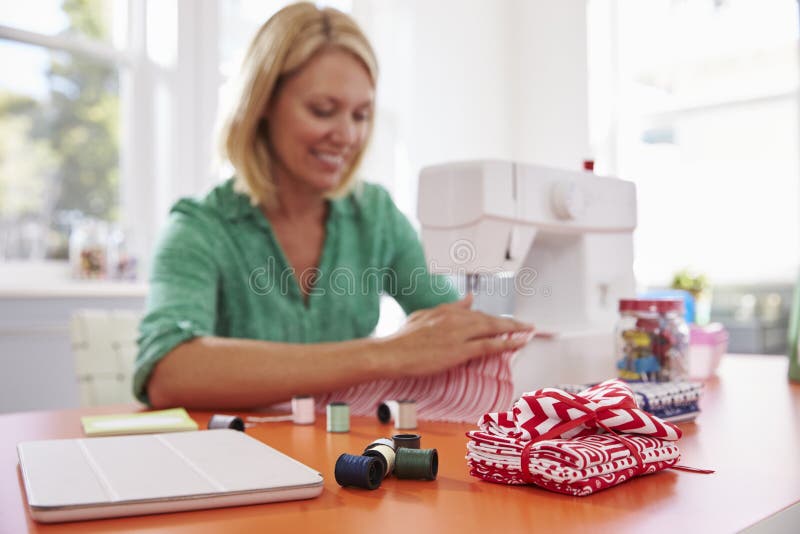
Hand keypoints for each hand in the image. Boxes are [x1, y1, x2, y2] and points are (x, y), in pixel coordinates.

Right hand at [378, 293, 533, 377]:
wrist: (391, 353)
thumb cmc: (403, 340)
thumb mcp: (425, 316)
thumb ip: (449, 308)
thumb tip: (468, 298)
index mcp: (446, 311)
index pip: (476, 313)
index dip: (493, 318)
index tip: (506, 321)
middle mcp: (455, 318)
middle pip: (489, 319)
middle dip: (511, 322)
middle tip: (527, 325)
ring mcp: (459, 334)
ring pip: (493, 329)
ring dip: (514, 330)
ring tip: (528, 332)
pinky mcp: (459, 350)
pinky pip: (489, 345)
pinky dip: (507, 343)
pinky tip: (519, 342)